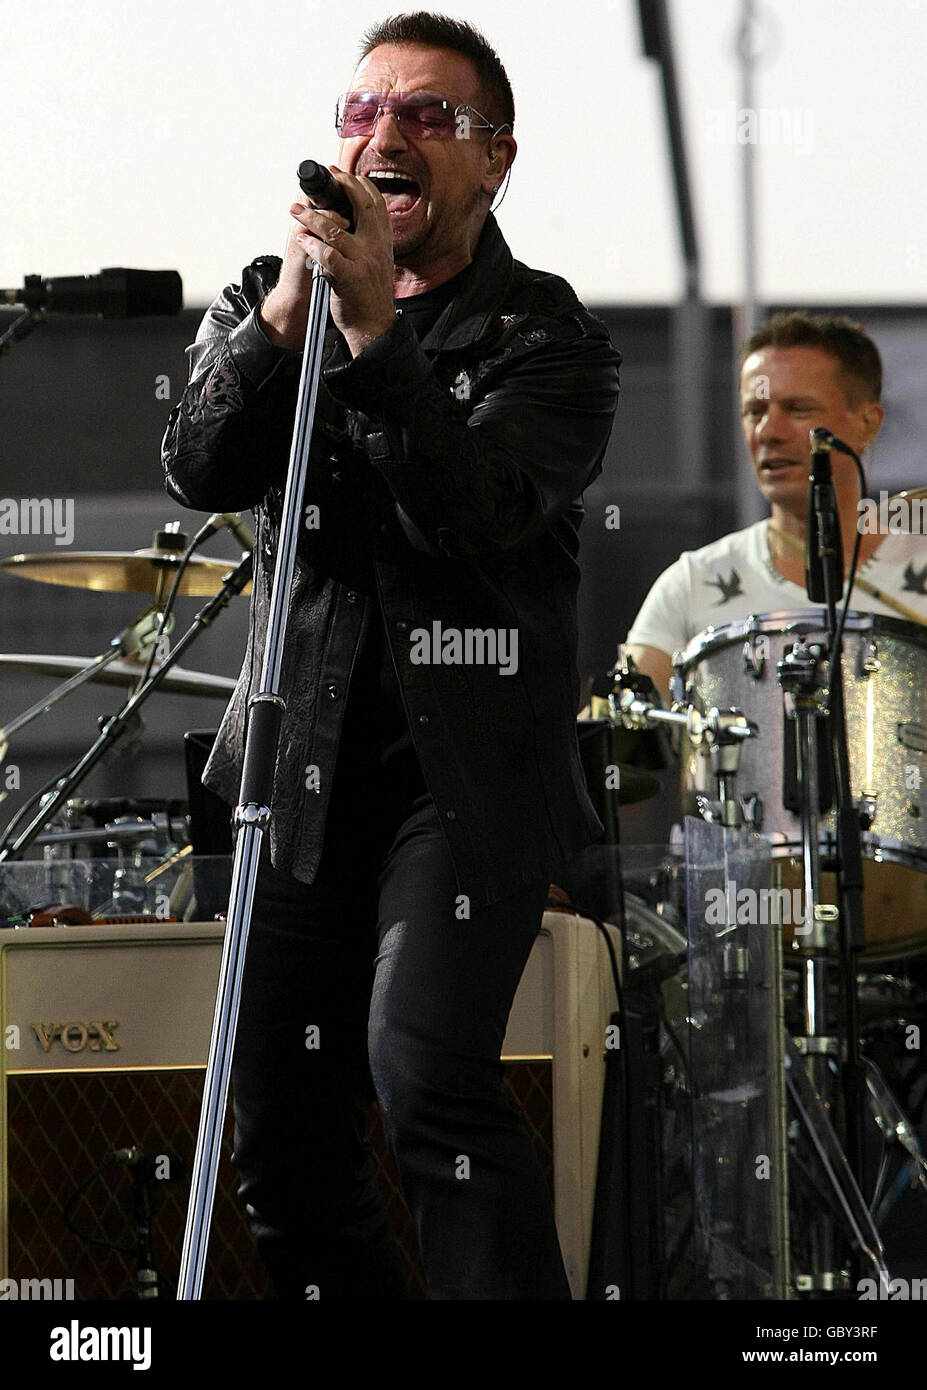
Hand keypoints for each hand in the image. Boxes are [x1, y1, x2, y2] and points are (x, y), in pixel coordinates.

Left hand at [260, 166, 396, 357]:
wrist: (374, 327)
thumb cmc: (370, 296)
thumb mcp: (378, 262)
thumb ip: (370, 239)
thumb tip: (355, 217)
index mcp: (383, 242)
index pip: (376, 203)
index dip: (359, 184)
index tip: (342, 174)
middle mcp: (376, 247)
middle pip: (362, 206)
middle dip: (341, 186)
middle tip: (324, 179)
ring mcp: (362, 262)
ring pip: (335, 229)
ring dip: (311, 216)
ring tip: (295, 210)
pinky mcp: (348, 277)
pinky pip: (326, 254)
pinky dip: (311, 244)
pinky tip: (300, 239)